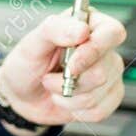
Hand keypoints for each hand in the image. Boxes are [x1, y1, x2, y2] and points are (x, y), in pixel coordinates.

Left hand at [0, 9, 125, 126]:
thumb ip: (55, 29)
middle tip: (49, 78)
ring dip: (69, 96)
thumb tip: (82, 30)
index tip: (72, 64)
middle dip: (70, 81)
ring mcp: (109, 73)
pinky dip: (77, 110)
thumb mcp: (32, 43)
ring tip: (54, 88)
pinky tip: (66, 100)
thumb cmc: (28, 65)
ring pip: (99, 92)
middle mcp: (103, 48)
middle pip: (103, 70)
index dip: (94, 51)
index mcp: (89, 25)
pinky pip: (100, 110)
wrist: (23, 97)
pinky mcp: (109, 96)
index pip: (112, 32)